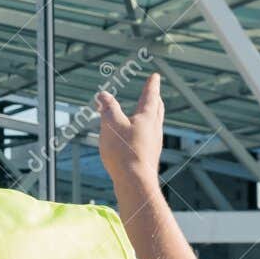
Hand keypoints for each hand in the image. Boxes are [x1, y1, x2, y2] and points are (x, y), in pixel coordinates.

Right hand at [96, 71, 163, 188]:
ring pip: (154, 124)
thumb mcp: (111, 125)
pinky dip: (144, 132)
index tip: (155, 76)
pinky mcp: (149, 156)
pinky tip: (137, 139)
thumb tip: (102, 95)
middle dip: (154, 99)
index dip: (151, 85)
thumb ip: (107, 108)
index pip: (150, 96)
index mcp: (147, 117)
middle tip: (153, 93)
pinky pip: (149, 138)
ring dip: (150, 116)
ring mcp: (154, 143)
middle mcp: (154, 128)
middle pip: (157, 109)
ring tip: (144, 115)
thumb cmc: (123, 152)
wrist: (135, 182)